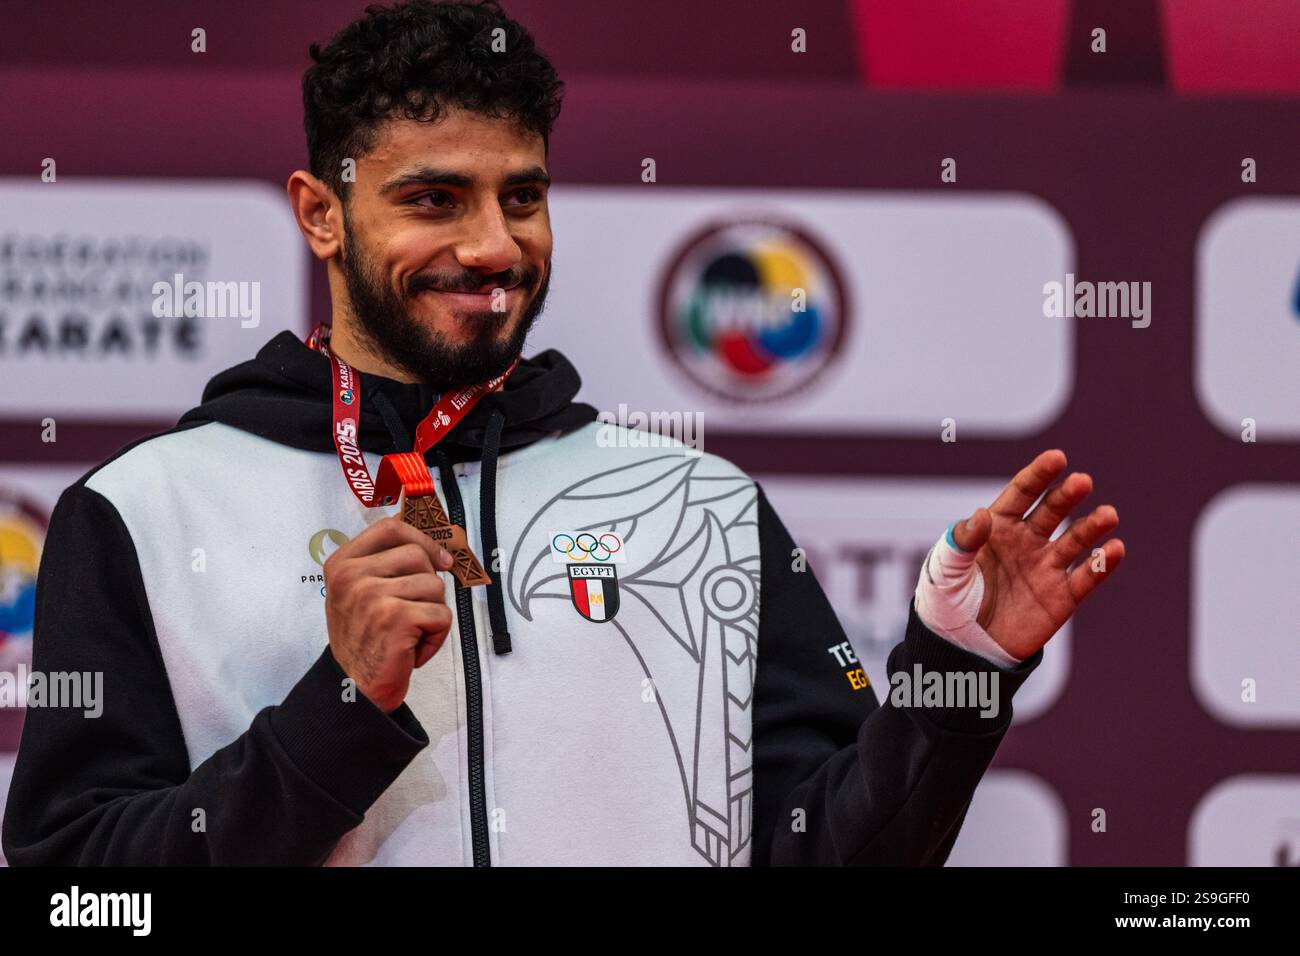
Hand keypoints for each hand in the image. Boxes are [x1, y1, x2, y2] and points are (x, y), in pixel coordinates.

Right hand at [323, 516, 455, 712]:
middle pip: (418, 555)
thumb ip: (387, 564)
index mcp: (342, 564)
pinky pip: (441, 614)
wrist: (353, 689)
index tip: (438, 559)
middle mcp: (352, 576)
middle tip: (412, 612)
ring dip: (432, 613)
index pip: (390, 528)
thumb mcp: (363, 592)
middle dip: (428, 584)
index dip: (422, 539)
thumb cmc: (365, 640)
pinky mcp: (395, 617)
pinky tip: (413, 648)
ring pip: (434, 585)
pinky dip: (436, 635)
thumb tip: (438, 546)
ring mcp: (371, 595)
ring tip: (409, 632)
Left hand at [951, 449, 1124, 660]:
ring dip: (1093, 525)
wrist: (961, 647)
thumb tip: (982, 514)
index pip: (1022, 493)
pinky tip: (1113, 549)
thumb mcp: (946, 569)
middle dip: (1068, 495)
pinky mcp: (1062, 596)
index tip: (1057, 458)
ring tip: (1108, 514)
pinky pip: (1087, 576)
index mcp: (997, 526)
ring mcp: (1046, 566)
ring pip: (1076, 539)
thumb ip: (963, 541)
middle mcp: (1027, 540)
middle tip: (1082, 482)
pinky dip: (1102, 563)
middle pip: (1053, 510)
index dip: (1039, 475)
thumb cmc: (947, 601)